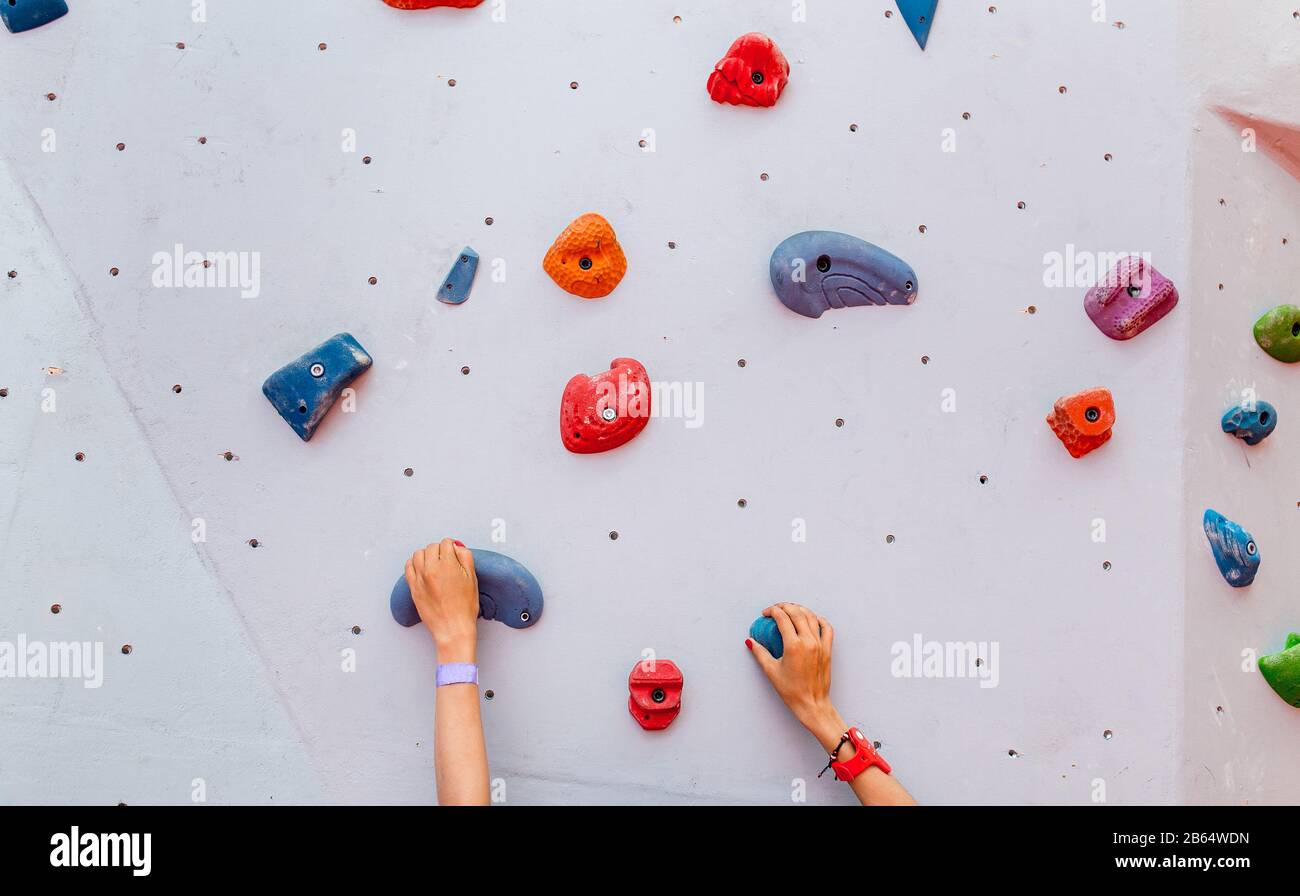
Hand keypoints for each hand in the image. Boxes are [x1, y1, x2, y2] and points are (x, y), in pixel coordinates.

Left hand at [404, 539, 478, 661]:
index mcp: (447, 565)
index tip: (454, 552)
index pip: (446, 543)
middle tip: (446, 559)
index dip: (452, 547)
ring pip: (418, 554)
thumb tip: (457, 547)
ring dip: (426, 555)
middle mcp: (431, 569)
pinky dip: (414, 563)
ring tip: (433, 563)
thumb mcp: (472, 579)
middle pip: (432, 547)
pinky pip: (408, 567)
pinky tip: (422, 568)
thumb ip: (465, 558)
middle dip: (440, 550)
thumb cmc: (465, 607)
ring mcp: (420, 578)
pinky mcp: (413, 587)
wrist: (453, 628)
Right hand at [746, 603, 845, 751]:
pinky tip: (811, 619)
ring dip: (799, 609)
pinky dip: (818, 620)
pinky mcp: (827, 649)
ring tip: (790, 610)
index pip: (782, 618)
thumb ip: (760, 653)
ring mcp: (820, 644)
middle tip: (776, 609)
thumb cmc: (792, 691)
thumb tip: (751, 642)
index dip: (772, 611)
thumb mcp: (771, 671)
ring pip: (811, 617)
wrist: (812, 704)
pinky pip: (826, 628)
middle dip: (784, 606)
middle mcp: (808, 642)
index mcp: (794, 646)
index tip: (766, 613)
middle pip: (797, 613)